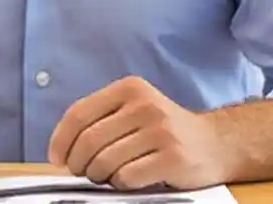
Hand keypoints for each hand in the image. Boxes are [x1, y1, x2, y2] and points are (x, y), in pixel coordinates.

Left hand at [48, 76, 224, 190]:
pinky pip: (127, 177)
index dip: (60, 140)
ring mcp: (161, 131)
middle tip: (85, 172)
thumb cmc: (165, 130)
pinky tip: (131, 179)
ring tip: (110, 175)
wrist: (215, 143)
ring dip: (100, 176)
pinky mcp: (173, 158)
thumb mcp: (134, 110)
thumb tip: (61, 150)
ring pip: (105, 162)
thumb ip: (100, 120)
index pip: (78, 114)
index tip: (57, 159)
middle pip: (88, 141)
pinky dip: (121, 184)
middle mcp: (145, 105)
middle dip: (79, 164)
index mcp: (129, 88)